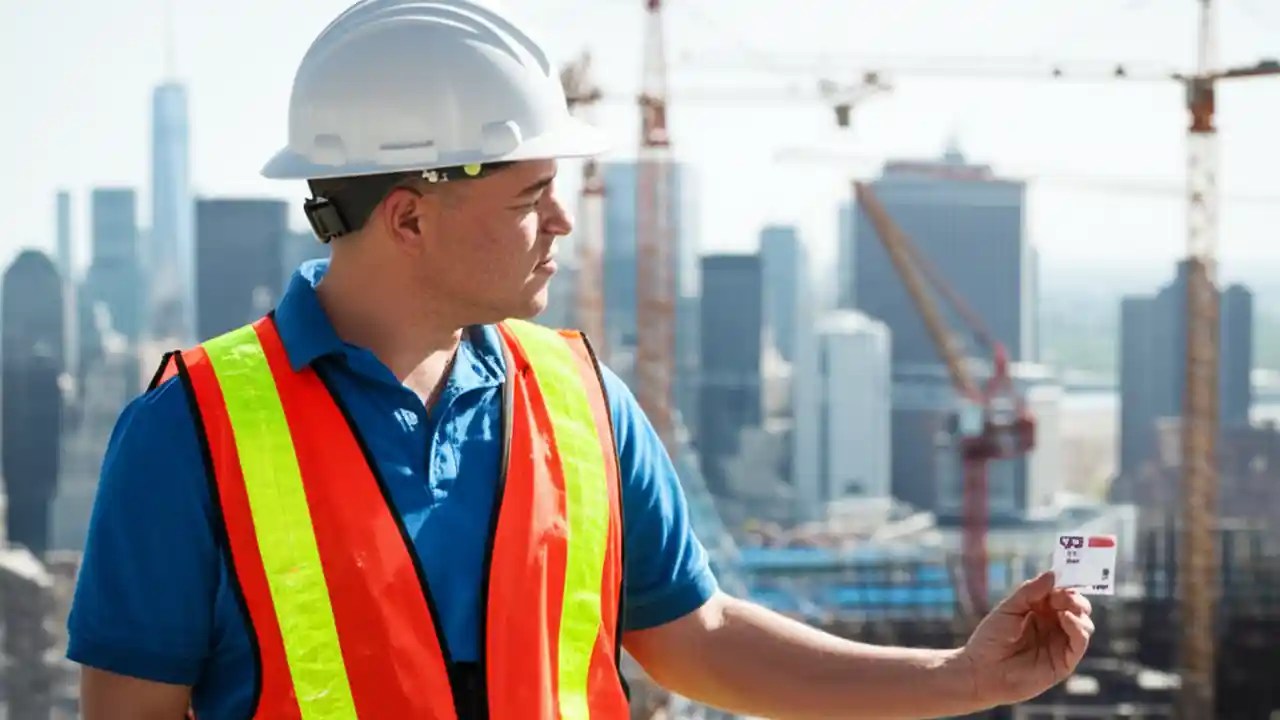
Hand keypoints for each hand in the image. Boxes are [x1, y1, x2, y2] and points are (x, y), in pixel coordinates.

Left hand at [958, 571, 1094, 706]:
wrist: (981, 670)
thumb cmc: (991, 638)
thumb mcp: (1009, 608)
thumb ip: (1030, 591)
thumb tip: (1053, 573)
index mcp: (1039, 611)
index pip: (1061, 594)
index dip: (1064, 585)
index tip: (1063, 576)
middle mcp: (1053, 626)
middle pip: (1077, 607)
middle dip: (1074, 597)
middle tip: (1064, 594)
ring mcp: (1059, 644)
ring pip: (1084, 624)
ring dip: (1079, 610)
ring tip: (1064, 607)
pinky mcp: (1063, 663)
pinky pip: (1080, 643)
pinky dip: (1078, 628)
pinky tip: (1067, 618)